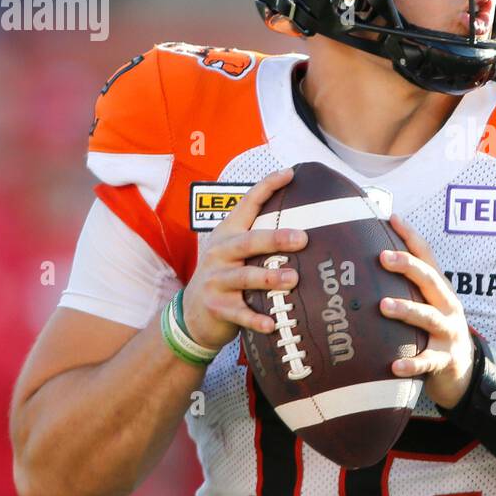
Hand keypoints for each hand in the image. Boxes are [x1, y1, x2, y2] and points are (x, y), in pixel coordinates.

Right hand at [181, 168, 307, 350]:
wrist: (192, 314)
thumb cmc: (224, 276)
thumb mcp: (234, 252)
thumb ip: (259, 237)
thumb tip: (304, 223)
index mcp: (228, 234)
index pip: (247, 204)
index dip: (267, 187)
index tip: (290, 173)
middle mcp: (220, 253)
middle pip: (248, 242)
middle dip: (275, 239)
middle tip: (302, 238)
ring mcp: (217, 281)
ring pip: (245, 277)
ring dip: (269, 278)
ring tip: (292, 279)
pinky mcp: (217, 307)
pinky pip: (240, 313)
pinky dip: (256, 319)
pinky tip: (272, 322)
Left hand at [378, 213, 474, 408]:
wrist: (463, 371)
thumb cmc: (434, 331)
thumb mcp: (427, 305)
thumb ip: (407, 287)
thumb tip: (369, 262)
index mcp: (440, 290)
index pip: (427, 257)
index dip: (411, 237)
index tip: (392, 218)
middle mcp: (447, 306)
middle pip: (430, 280)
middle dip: (408, 267)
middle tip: (382, 257)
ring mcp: (448, 332)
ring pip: (428, 318)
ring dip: (407, 310)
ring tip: (384, 306)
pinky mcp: (445, 360)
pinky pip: (427, 361)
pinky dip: (412, 364)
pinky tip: (394, 366)